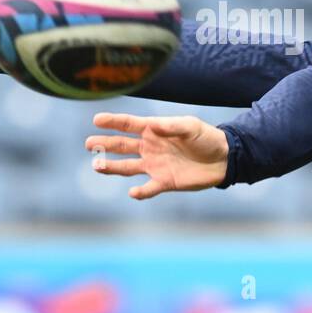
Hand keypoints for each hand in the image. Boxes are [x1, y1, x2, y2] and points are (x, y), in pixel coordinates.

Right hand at [86, 112, 228, 199]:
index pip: (129, 125)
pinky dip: (140, 192)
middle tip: (88, 144)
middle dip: (104, 144)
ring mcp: (155, 165)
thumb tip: (153, 125)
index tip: (96, 119)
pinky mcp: (164, 182)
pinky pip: (148, 188)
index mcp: (154, 130)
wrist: (223, 159)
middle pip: (122, 146)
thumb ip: (171, 126)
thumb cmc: (206, 138)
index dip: (113, 122)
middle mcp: (150, 147)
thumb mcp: (191, 127)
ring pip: (127, 167)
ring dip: (112, 167)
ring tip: (96, 165)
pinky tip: (132, 193)